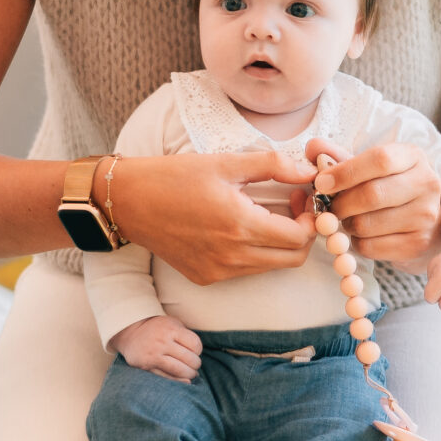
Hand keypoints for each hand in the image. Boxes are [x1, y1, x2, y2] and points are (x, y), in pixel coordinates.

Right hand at [109, 150, 317, 284]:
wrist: (129, 202)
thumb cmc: (174, 177)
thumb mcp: (226, 162)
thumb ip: (274, 166)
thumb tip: (308, 172)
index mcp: (240, 226)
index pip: (300, 238)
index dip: (311, 218)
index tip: (302, 197)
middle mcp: (232, 257)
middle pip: (292, 259)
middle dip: (302, 233)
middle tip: (293, 206)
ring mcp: (218, 272)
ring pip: (269, 266)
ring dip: (279, 243)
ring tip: (266, 212)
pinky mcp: (205, 277)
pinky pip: (245, 270)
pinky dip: (254, 251)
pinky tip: (240, 226)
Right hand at [110, 315, 202, 380]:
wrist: (130, 332)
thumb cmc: (157, 329)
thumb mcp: (172, 323)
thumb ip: (185, 335)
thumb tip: (198, 355)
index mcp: (171, 329)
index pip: (195, 344)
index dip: (198, 350)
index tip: (194, 351)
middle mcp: (162, 342)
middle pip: (190, 359)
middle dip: (196, 364)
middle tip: (194, 365)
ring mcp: (154, 355)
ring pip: (181, 370)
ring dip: (190, 374)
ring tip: (191, 374)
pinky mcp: (147, 366)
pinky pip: (167, 378)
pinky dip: (179, 381)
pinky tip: (185, 381)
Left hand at [302, 138, 440, 263]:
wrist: (419, 214)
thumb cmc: (387, 184)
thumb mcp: (366, 165)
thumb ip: (337, 155)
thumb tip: (312, 148)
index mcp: (413, 156)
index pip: (379, 160)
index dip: (345, 172)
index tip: (321, 183)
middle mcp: (426, 183)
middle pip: (372, 194)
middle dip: (341, 203)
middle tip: (329, 207)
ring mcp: (425, 215)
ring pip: (368, 224)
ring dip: (347, 224)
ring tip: (349, 218)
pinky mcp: (418, 242)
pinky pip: (372, 246)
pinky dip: (357, 242)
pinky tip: (362, 233)